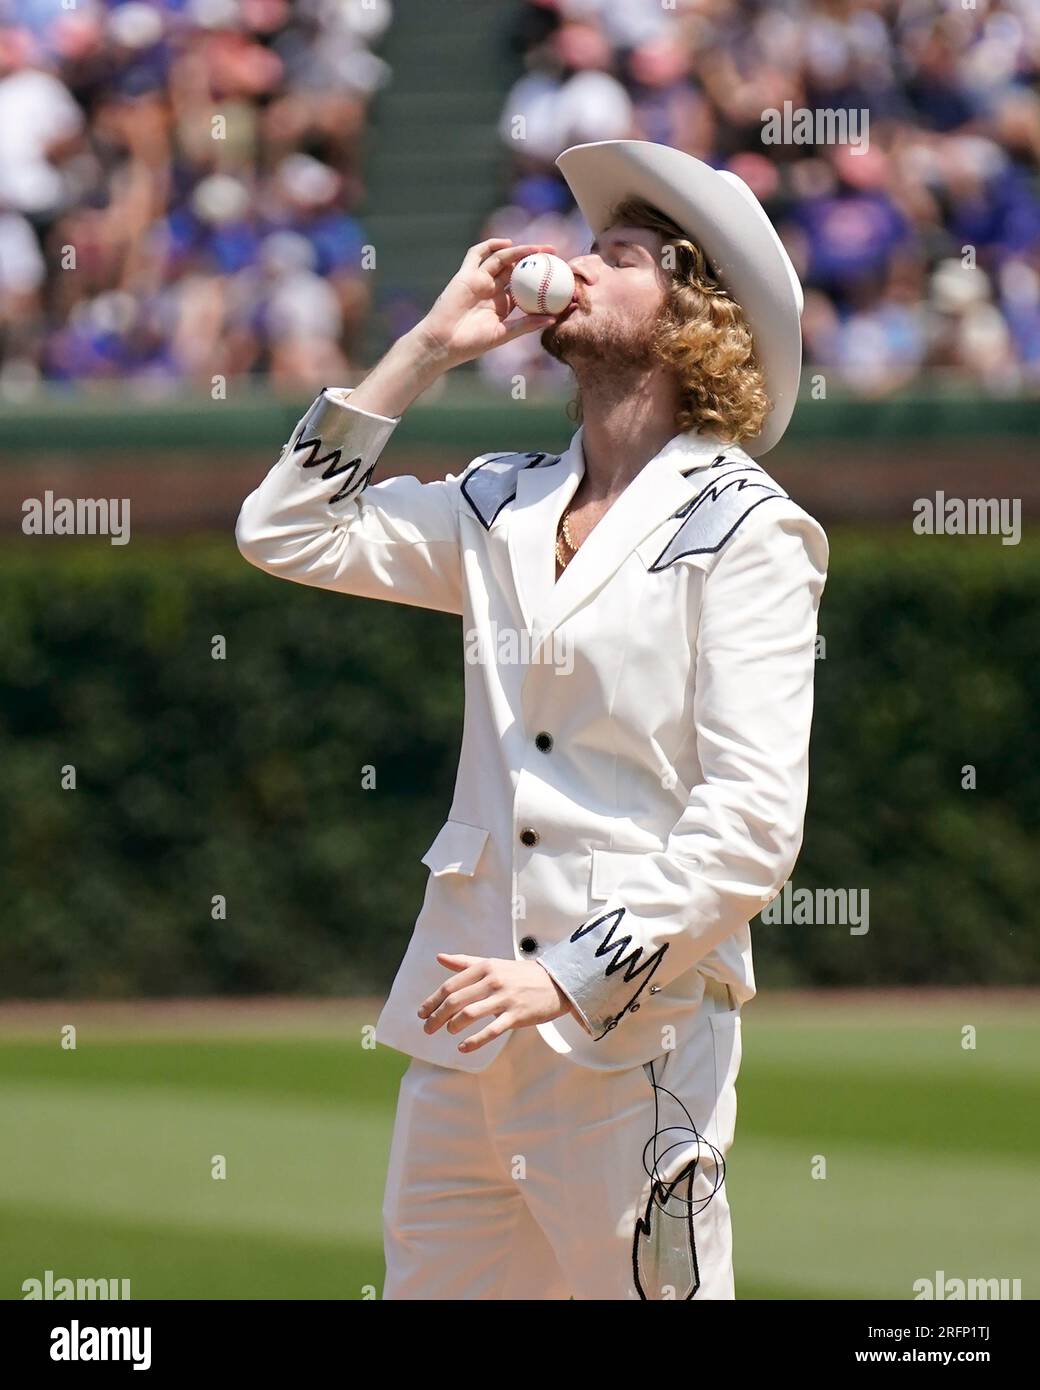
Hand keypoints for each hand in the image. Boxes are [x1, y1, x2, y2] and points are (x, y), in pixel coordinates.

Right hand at [415, 239, 561, 369]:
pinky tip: (507, 243)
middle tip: (554, 255)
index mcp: (502, 306)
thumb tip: (554, 319)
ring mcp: (479, 281)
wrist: (443, 342)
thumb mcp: (502, 334)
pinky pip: (477, 254)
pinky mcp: (465, 274)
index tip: (559, 277)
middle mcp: (492, 291)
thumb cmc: (471, 344)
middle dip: (535, 260)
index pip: (525, 288)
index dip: (541, 281)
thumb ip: (525, 325)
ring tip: (538, 249)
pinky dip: (490, 245)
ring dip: (520, 251)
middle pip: (516, 269)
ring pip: (502, 259)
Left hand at [418, 953, 574, 1052]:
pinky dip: (475, 1041)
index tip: (421, 1013)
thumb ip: (465, 963)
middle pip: (456, 1000)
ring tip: (447, 1032)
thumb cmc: (520, 974)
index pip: (451, 985)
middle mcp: (493, 980)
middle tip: (427, 1029)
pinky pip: (492, 1030)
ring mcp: (505, 998)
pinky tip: (463, 1048)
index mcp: (484, 967)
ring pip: (470, 1014)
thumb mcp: (492, 964)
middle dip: (437, 1016)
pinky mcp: (517, 1016)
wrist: (556, 982)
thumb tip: (439, 957)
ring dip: (453, 1026)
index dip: (433, 1000)